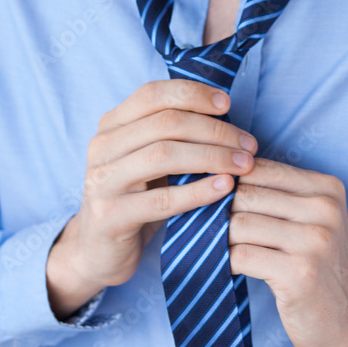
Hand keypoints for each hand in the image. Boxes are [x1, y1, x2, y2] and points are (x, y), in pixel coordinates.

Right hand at [46, 80, 257, 318]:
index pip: (153, 94)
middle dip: (214, 129)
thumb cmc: (135, 199)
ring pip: (163, 155)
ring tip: (244, 164)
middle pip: (164, 123)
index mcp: (111, 125)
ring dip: (212, 156)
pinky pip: (162, 200)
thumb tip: (223, 114)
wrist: (99, 252)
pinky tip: (225, 188)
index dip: (192, 94)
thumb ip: (170, 135)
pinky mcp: (111, 217)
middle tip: (248, 144)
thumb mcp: (146, 160)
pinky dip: (198, 191)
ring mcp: (103, 181)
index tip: (227, 104)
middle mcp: (102, 146)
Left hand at [228, 157, 347, 346]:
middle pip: (247, 193)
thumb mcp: (310, 220)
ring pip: (240, 222)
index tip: (211, 196)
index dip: (229, 182)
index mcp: (326, 188)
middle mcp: (324, 209)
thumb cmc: (320, 265)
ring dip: (220, 235)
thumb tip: (216, 175)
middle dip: (220, 208)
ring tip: (212, 243)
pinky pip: (242, 255)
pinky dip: (225, 259)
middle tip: (204, 222)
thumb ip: (275, 195)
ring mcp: (314, 241)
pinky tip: (226, 264)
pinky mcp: (300, 273)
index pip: (259, 169)